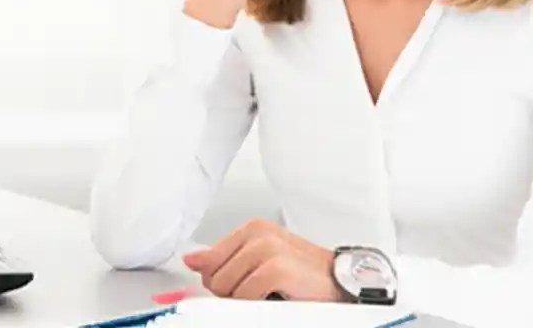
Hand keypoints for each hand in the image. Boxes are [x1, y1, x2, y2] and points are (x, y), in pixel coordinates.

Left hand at [181, 219, 342, 301]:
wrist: (341, 282)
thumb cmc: (304, 274)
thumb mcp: (260, 261)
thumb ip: (225, 259)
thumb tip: (192, 260)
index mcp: (251, 228)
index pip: (207, 259)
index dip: (217, 280)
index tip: (236, 286)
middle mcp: (257, 234)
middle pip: (213, 276)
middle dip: (231, 291)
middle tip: (260, 290)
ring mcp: (267, 249)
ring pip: (225, 287)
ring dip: (245, 299)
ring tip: (269, 292)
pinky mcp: (276, 269)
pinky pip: (244, 297)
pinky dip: (257, 304)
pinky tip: (276, 296)